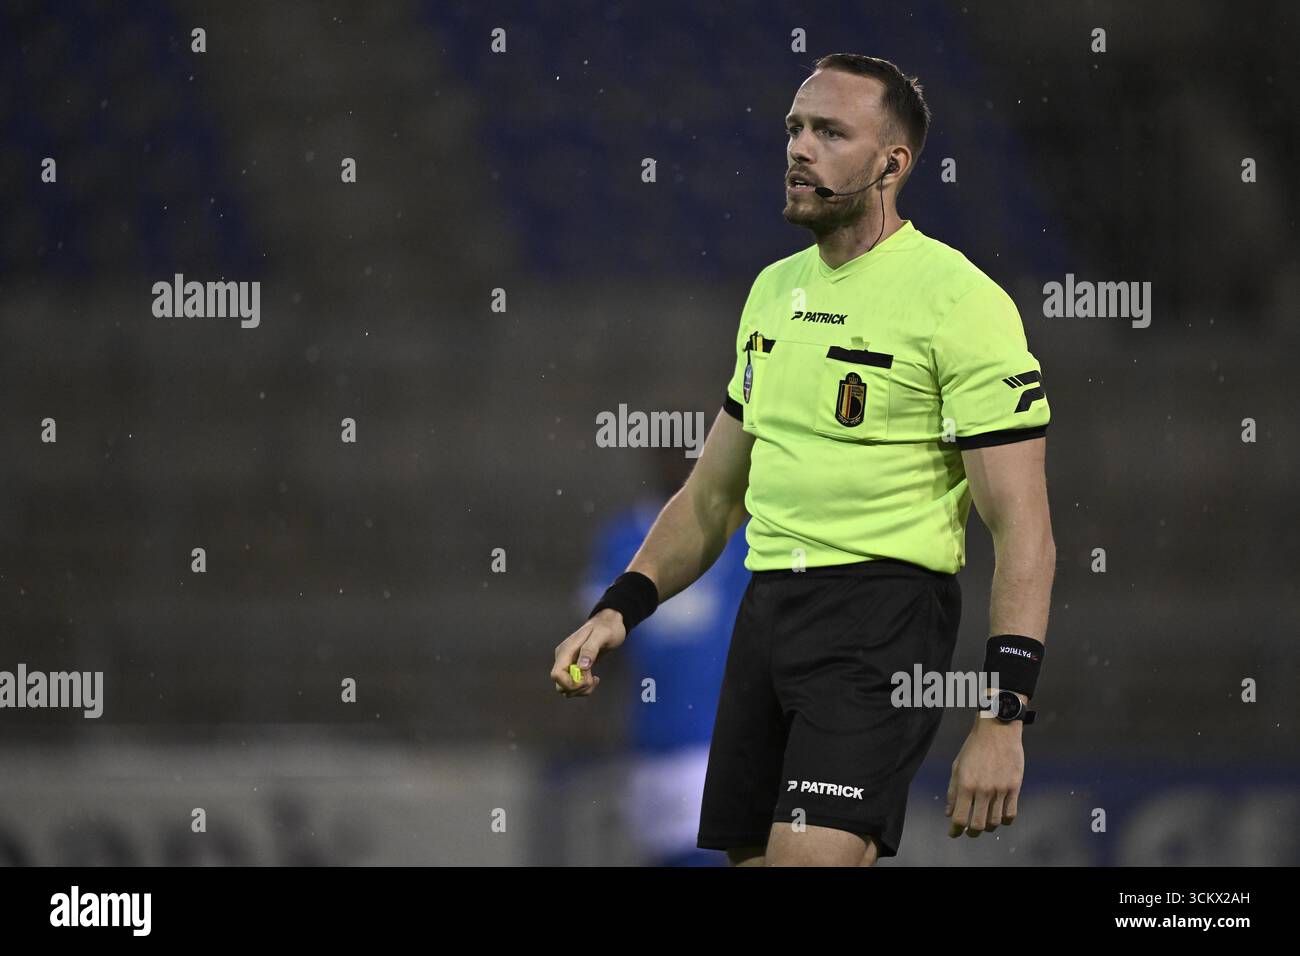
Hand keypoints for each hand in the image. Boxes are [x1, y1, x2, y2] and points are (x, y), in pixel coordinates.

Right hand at [550, 609, 625, 697]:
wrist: (609, 624)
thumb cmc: (607, 627)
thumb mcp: (602, 635)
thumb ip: (590, 649)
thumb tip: (581, 667)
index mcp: (566, 650)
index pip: (556, 674)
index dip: (570, 683)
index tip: (586, 679)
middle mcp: (564, 658)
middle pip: (560, 685)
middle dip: (577, 688)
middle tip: (592, 679)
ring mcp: (568, 664)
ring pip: (567, 688)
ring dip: (581, 690)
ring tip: (595, 680)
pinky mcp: (575, 668)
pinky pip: (574, 686)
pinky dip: (584, 688)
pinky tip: (595, 679)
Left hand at [945, 713, 1024, 837]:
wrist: (998, 730)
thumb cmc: (974, 747)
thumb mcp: (957, 767)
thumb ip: (953, 791)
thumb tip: (949, 813)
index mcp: (966, 784)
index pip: (960, 818)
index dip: (955, 830)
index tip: (953, 833)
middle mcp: (983, 790)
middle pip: (978, 825)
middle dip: (971, 832)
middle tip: (969, 831)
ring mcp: (1000, 789)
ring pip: (995, 822)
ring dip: (988, 826)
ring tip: (984, 822)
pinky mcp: (1015, 787)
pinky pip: (1011, 814)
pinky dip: (1004, 821)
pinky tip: (999, 817)